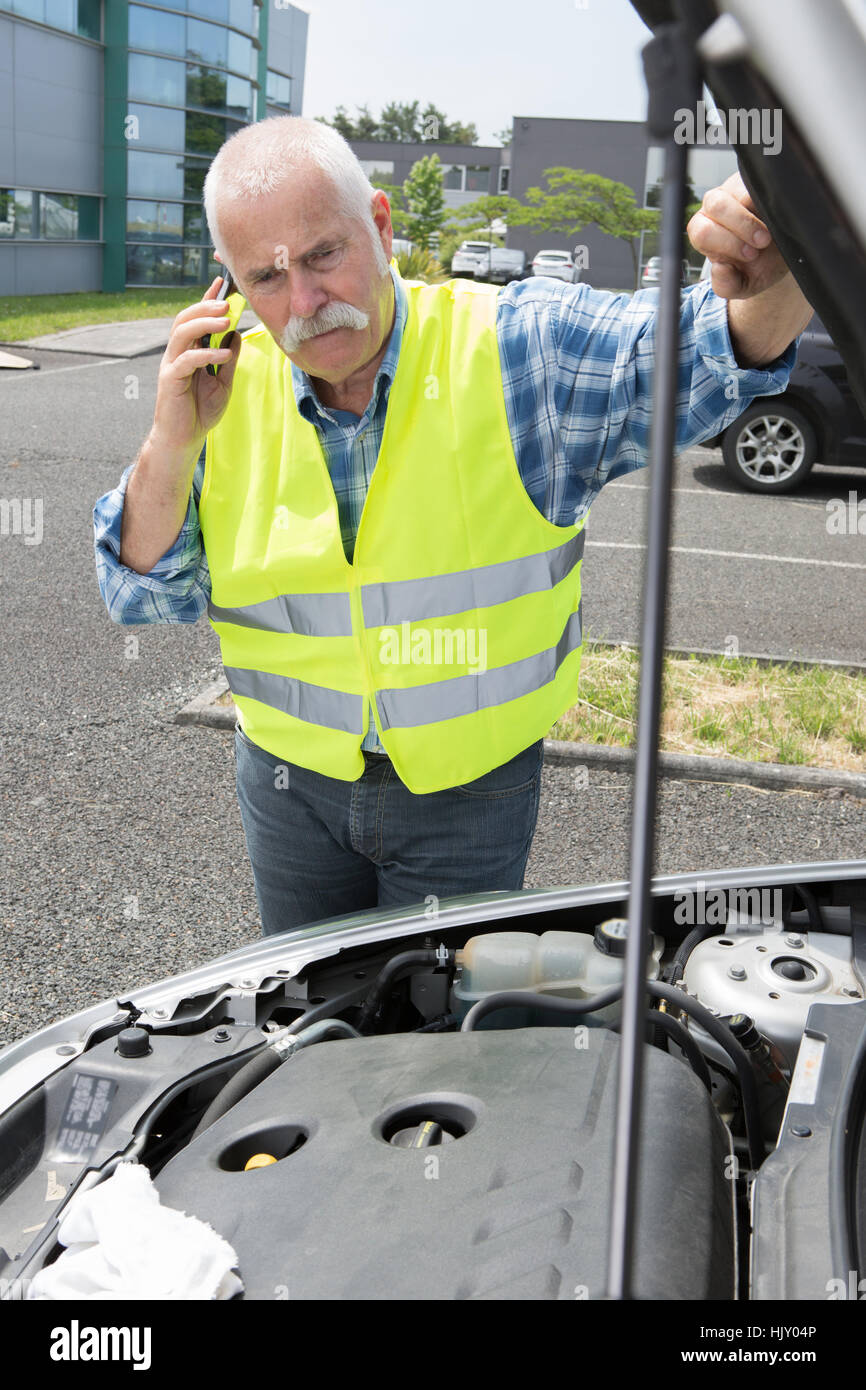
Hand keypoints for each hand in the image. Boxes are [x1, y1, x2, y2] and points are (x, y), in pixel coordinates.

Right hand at [150, 275, 241, 460]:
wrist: (184, 439)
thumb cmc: (200, 411)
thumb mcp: (223, 382)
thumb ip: (229, 359)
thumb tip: (236, 335)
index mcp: (188, 351)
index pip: (196, 319)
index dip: (207, 299)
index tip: (222, 283)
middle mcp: (177, 354)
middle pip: (185, 319)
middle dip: (205, 307)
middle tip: (227, 303)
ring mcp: (171, 365)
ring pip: (182, 333)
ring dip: (204, 323)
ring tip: (225, 320)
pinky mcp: (170, 380)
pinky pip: (187, 360)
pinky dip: (207, 354)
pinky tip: (225, 353)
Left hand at [687, 172, 790, 300]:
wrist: (784, 256)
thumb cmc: (759, 267)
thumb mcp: (743, 285)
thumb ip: (727, 285)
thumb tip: (720, 268)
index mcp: (704, 234)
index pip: (701, 232)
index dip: (726, 243)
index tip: (750, 255)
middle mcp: (714, 209)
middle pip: (716, 206)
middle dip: (741, 226)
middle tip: (762, 242)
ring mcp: (734, 190)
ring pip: (736, 190)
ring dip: (757, 211)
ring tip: (771, 229)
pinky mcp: (754, 179)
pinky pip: (758, 179)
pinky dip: (768, 198)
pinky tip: (776, 212)